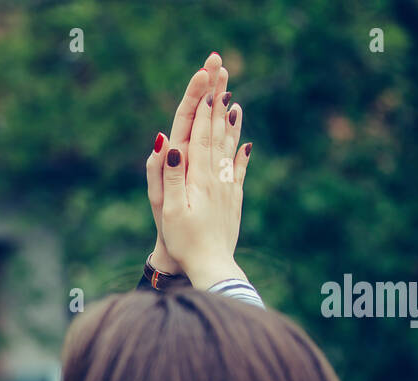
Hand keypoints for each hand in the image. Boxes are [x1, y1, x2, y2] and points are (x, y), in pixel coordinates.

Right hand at [146, 52, 225, 274]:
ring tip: (234, 100)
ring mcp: (227, 187)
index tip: (206, 82)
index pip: (198, 134)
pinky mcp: (233, 199)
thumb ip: (171, 176)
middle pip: (216, 133)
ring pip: (228, 147)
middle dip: (217, 104)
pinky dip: (242, 152)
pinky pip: (239, 169)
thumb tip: (170, 144)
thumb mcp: (170, 210)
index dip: (201, 107)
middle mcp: (215, 177)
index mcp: (197, 177)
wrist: (213, 266)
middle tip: (222, 76)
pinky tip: (246, 141)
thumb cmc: (185, 242)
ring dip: (230, 123)